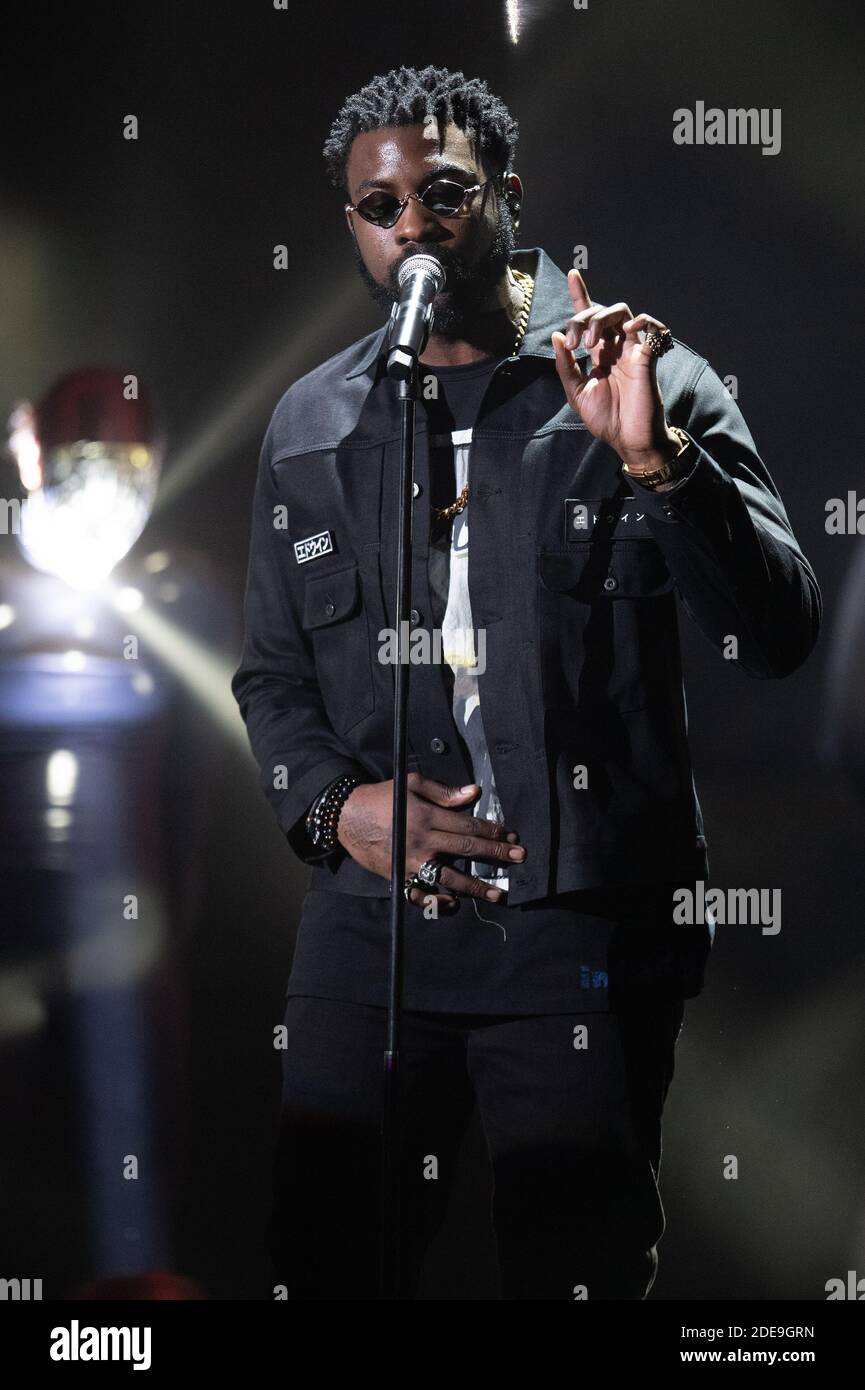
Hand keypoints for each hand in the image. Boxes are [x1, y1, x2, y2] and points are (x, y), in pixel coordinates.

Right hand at [337, 773, 526, 912]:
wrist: (346, 816)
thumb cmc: (381, 797)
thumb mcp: (412, 784)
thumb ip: (444, 792)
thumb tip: (474, 793)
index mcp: (428, 816)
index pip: (469, 825)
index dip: (493, 830)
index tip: (511, 835)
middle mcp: (423, 841)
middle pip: (467, 849)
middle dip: (496, 854)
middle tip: (519, 858)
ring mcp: (412, 861)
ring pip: (450, 877)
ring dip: (476, 887)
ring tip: (497, 894)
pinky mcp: (399, 876)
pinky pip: (420, 895)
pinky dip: (436, 902)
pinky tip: (454, 904)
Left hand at [550, 269, 680, 465]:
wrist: (629, 439)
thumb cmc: (606, 419)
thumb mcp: (577, 393)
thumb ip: (566, 366)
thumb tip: (557, 336)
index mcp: (599, 354)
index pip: (589, 317)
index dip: (581, 295)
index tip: (572, 274)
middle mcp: (615, 347)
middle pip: (601, 312)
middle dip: (582, 319)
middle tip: (574, 343)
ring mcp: (632, 349)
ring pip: (622, 312)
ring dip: (601, 318)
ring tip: (590, 342)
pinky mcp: (647, 356)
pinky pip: (651, 328)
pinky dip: (640, 321)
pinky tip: (625, 331)